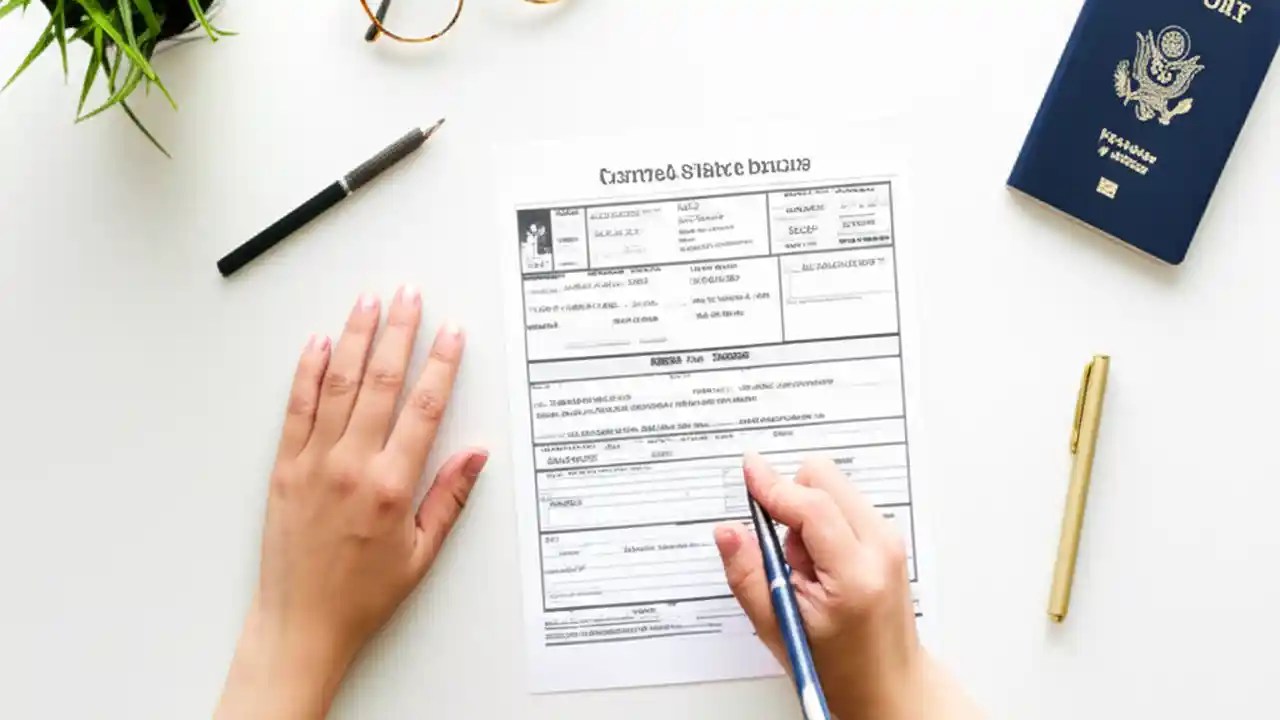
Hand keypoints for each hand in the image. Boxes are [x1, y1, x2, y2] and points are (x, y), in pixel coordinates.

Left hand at [216, 287, 486, 719]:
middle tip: (410, 296)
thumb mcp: (422, 552)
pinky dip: (307, 372)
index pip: (424, 408)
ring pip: (338, 384)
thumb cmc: (362, 594)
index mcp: (392, 486)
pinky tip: (319, 343)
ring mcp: (313, 462)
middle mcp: (351, 465)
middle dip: (399, 332)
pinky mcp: (283, 467)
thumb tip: (477, 454)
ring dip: (356, 337)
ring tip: (369, 303)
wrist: (300, 623)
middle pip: (382, 382)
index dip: (441, 364)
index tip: (451, 334)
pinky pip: (296, 408)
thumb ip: (449, 497)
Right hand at [716, 453, 979, 719]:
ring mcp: (889, 541)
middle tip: (784, 552)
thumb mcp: (778, 627)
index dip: (773, 485)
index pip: (812, 508)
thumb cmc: (837, 666)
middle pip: (825, 480)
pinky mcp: (888, 538)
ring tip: (806, 568)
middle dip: (791, 501)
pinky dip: (822, 522)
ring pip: (833, 488)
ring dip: (806, 515)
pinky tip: (820, 564)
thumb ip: (748, 575)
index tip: (748, 469)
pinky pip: (843, 503)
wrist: (886, 685)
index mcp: (854, 576)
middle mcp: (880, 549)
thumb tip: (728, 532)